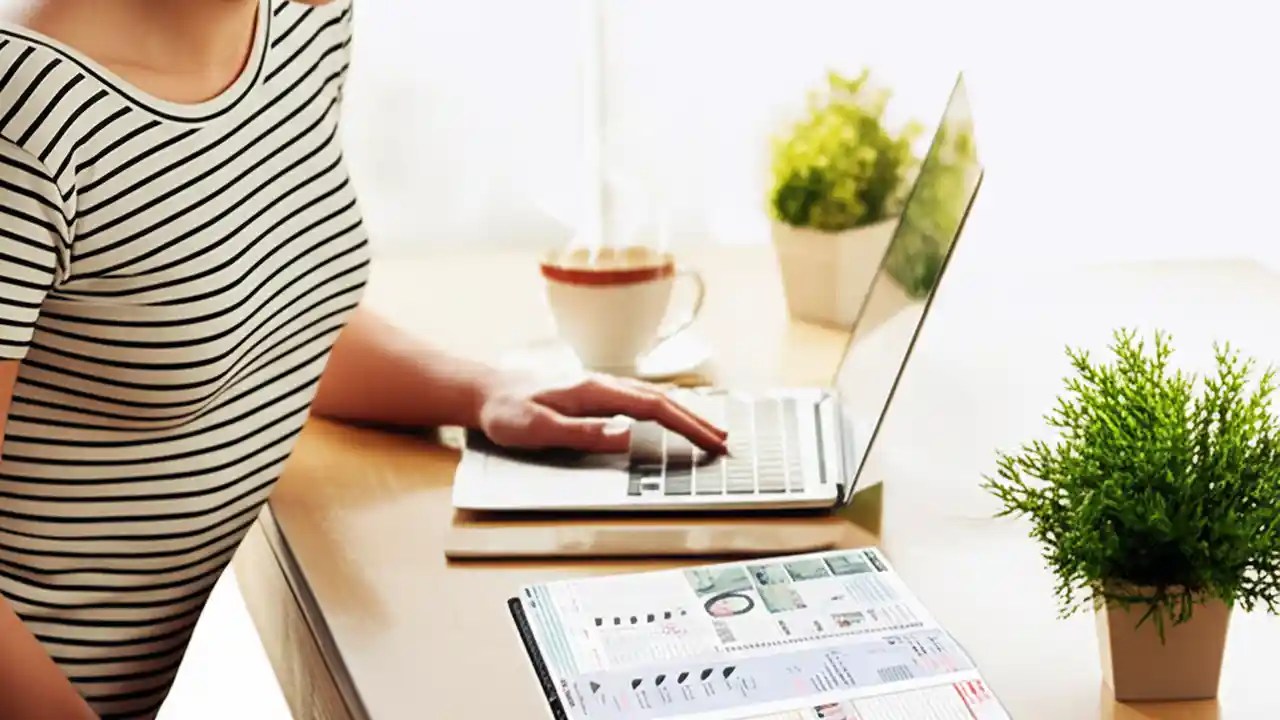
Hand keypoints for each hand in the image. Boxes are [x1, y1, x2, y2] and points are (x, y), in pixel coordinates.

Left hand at [476, 371, 727, 453]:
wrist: (485, 392)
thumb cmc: (507, 412)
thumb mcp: (538, 429)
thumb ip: (582, 433)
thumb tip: (625, 435)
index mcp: (596, 391)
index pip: (655, 407)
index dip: (688, 426)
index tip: (711, 443)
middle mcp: (603, 384)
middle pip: (663, 400)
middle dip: (697, 422)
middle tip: (724, 443)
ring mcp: (601, 388)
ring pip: (655, 398)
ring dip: (684, 416)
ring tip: (709, 433)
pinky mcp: (595, 395)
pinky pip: (641, 401)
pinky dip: (665, 411)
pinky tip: (672, 419)